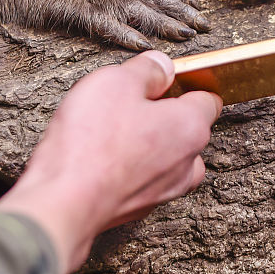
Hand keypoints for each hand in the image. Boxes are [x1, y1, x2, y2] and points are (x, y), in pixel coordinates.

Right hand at [0, 50, 221, 273]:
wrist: (67, 199)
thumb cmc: (92, 140)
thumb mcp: (115, 81)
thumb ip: (146, 69)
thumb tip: (161, 66)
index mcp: (189, 127)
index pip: (207, 98)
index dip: (184, 83)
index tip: (160, 78)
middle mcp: (188, 162)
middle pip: (187, 129)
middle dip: (163, 115)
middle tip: (126, 102)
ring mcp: (166, 189)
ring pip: (168, 158)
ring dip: (149, 144)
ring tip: (112, 132)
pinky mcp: (141, 207)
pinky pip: (145, 179)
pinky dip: (131, 167)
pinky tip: (102, 157)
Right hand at [55, 0, 208, 49]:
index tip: (198, 9)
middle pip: (164, 1)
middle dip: (186, 15)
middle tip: (206, 28)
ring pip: (146, 14)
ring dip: (168, 25)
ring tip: (187, 37)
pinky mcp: (88, 12)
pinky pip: (113, 27)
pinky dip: (130, 36)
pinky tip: (144, 46)